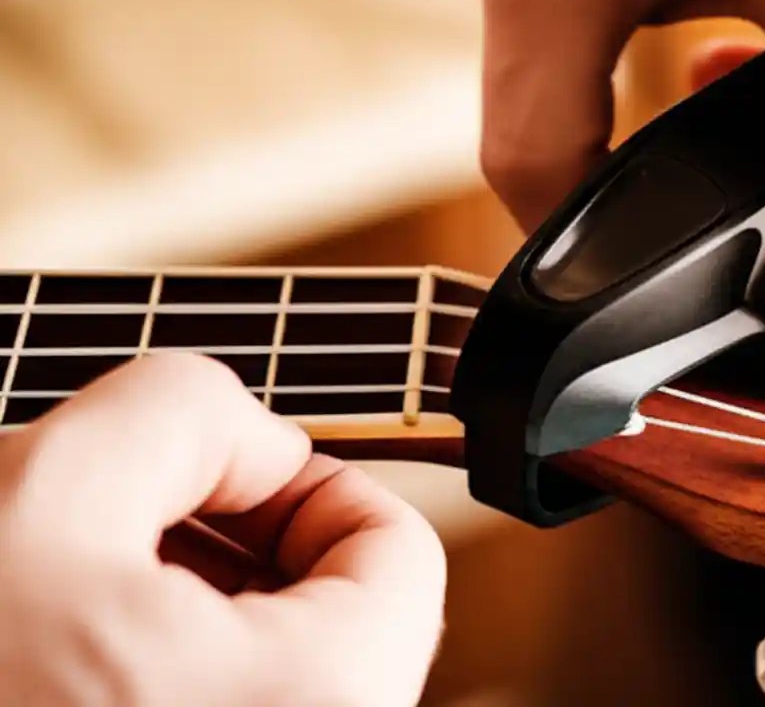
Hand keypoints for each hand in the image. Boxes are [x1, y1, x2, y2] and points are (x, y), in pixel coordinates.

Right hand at [0, 354, 444, 705]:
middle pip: (329, 613)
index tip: (218, 473)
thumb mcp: (44, 493)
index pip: (397, 554)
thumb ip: (181, 410)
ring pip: (255, 669)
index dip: (306, 480)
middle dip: (220, 544)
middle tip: (108, 536)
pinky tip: (50, 656)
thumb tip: (253, 441)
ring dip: (167, 610)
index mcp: (324, 701)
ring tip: (55, 604)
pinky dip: (143, 676)